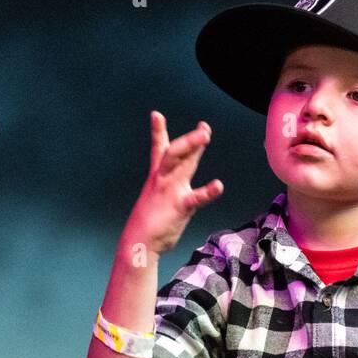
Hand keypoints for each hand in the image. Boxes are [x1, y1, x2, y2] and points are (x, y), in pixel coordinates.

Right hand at [123, 111, 223, 255]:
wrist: (139, 243)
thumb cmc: (150, 221)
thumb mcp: (159, 196)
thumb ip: (174, 183)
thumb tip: (184, 177)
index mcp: (158, 177)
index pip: (158, 150)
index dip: (157, 132)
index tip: (156, 114)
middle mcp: (163, 180)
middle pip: (174, 152)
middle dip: (188, 139)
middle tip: (204, 127)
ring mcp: (170, 191)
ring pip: (182, 164)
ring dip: (193, 148)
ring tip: (205, 134)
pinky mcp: (179, 207)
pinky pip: (195, 198)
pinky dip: (207, 191)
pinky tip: (218, 185)